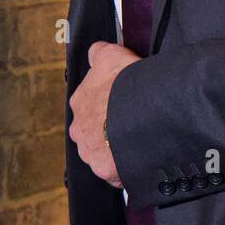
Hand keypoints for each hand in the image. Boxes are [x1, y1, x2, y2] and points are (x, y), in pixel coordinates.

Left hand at [68, 41, 140, 184]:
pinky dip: (126, 168)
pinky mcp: (105, 169)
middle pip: (95, 132)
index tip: (122, 107)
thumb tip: (95, 51)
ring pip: (104, 153)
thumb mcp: (113, 56)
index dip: (108, 106)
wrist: (144, 111)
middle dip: (109, 131)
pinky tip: (140, 157)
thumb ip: (100, 53)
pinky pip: (116, 173)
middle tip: (133, 125)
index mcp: (80, 102)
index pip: (91, 106)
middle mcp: (80, 129)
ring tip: (139, 142)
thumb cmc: (129, 84)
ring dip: (117, 150)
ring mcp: (90, 151)